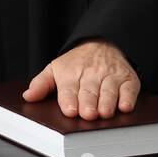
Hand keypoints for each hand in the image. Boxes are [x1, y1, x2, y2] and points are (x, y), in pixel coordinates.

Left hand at [22, 39, 140, 119]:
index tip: (70, 110)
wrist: (102, 43)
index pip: (69, 89)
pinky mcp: (127, 80)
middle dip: (89, 103)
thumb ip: (41, 84)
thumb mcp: (55, 69)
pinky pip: (129, 89)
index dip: (69, 100)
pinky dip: (128, 98)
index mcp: (71, 74)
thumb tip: (28, 97)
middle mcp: (91, 75)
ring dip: (107, 102)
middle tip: (88, 114)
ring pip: (109, 91)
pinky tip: (125, 106)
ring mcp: (110, 77)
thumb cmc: (77, 63)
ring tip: (104, 113)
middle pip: (89, 91)